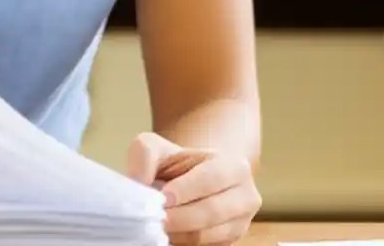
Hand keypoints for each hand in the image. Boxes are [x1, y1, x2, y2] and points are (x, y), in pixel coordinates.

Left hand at [126, 132, 260, 245]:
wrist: (191, 182)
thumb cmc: (175, 163)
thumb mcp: (157, 148)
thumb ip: (145, 156)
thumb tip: (138, 181)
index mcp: (234, 167)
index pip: (211, 179)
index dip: (185, 190)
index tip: (162, 197)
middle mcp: (246, 197)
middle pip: (211, 212)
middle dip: (179, 217)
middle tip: (154, 218)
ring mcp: (240, 225)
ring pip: (206, 235)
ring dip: (178, 233)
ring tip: (155, 225)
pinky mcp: (228, 244)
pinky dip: (182, 242)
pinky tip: (167, 234)